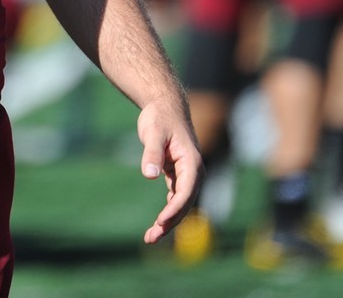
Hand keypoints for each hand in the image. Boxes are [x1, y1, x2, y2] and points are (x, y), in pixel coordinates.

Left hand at [135, 100, 201, 243]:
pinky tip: (159, 224)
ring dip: (168, 221)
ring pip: (180, 203)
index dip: (174, 209)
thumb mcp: (153, 132)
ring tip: (151, 237)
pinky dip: (168, 210)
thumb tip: (149, 175)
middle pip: (184, 203)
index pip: (186, 192)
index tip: (160, 221)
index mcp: (192, 162)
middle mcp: (193, 171)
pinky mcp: (177, 174)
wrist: (164, 106)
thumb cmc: (160, 117)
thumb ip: (152, 153)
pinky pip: (175, 197)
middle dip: (170, 222)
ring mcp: (186, 174)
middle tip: (151, 237)